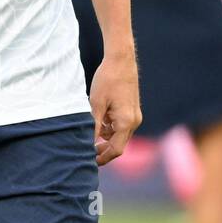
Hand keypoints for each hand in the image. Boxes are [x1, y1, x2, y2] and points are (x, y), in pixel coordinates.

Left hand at [89, 48, 141, 164]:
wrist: (121, 60)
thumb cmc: (107, 80)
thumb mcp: (96, 104)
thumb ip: (94, 126)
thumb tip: (89, 144)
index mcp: (126, 122)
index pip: (116, 150)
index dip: (103, 158)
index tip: (89, 162)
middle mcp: (134, 122)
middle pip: (119, 145)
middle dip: (103, 150)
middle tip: (86, 151)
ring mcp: (135, 116)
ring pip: (119, 135)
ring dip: (105, 138)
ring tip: (89, 132)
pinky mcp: (132, 110)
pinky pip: (121, 126)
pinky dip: (110, 128)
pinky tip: (99, 120)